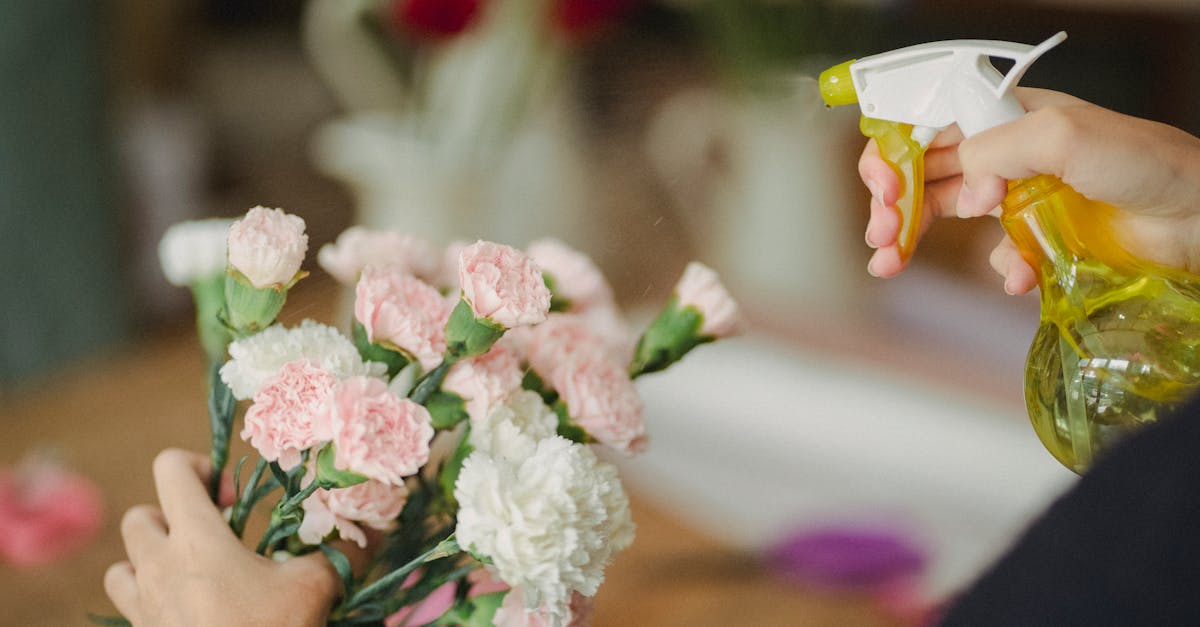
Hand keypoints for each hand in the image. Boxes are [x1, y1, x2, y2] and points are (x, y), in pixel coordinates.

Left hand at [104, 449, 340, 626]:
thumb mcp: (313, 588)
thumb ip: (339, 553)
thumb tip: (373, 531)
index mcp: (196, 540)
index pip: (170, 469)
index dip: (201, 468)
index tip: (232, 497)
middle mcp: (158, 567)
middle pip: (139, 517)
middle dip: (172, 518)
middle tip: (213, 537)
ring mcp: (143, 606)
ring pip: (123, 564)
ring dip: (150, 559)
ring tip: (189, 571)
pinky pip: (128, 605)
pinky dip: (148, 598)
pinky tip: (187, 609)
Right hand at [858, 88, 1199, 293]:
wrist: (1195, 217)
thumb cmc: (1143, 163)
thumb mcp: (1060, 134)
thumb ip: (996, 149)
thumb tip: (964, 186)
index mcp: (1003, 113)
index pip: (926, 122)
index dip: (893, 151)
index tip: (884, 185)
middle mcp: (1003, 149)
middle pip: (922, 170)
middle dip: (891, 201)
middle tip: (881, 234)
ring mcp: (1017, 193)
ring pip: (942, 211)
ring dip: (911, 237)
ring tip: (890, 262)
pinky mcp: (1035, 235)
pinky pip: (994, 253)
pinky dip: (997, 267)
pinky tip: (1015, 275)